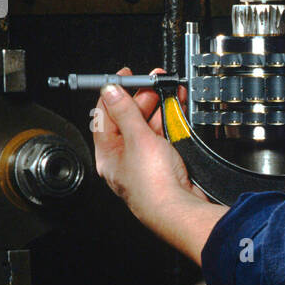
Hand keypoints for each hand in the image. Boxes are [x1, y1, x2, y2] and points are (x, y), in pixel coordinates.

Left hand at [92, 66, 205, 228]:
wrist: (180, 209)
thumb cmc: (153, 185)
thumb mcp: (136, 138)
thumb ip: (124, 112)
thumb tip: (110, 91)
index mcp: (108, 153)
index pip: (105, 115)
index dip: (113, 93)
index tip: (124, 76)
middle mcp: (126, 158)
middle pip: (129, 119)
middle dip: (142, 98)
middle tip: (154, 82)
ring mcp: (147, 161)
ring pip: (150, 127)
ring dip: (160, 107)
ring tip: (170, 92)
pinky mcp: (166, 163)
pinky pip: (166, 137)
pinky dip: (172, 121)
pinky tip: (179, 110)